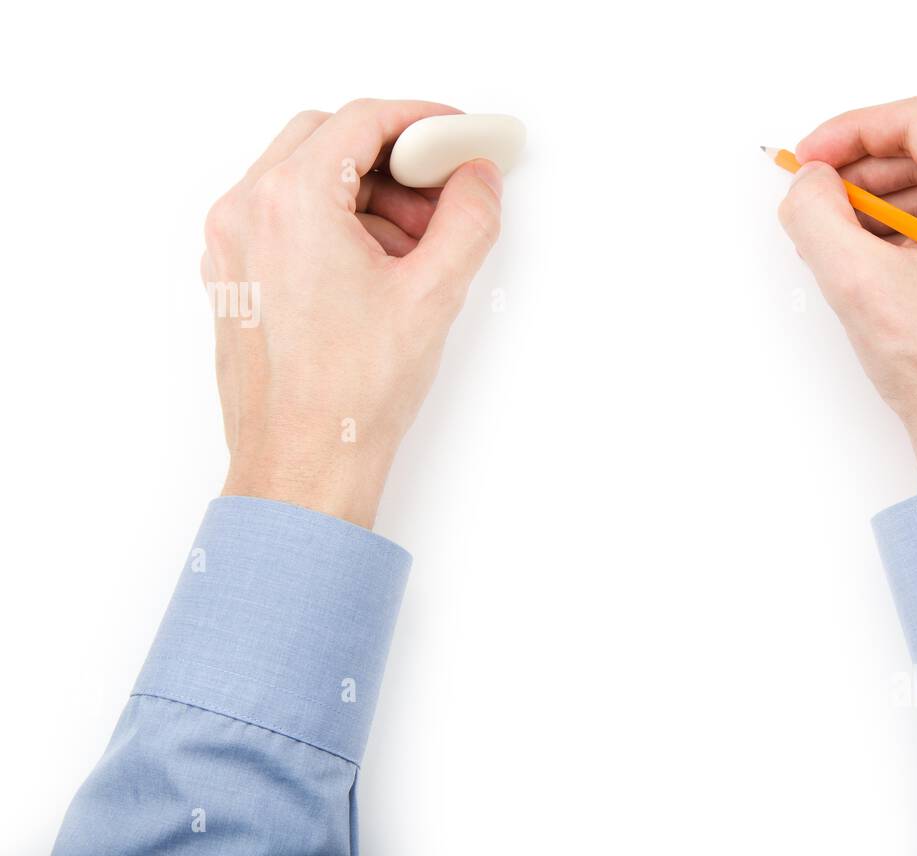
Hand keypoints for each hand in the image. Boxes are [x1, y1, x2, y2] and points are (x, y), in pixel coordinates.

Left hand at [201, 99, 503, 526]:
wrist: (302, 465)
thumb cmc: (350, 396)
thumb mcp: (434, 295)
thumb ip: (468, 219)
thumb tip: (477, 179)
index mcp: (291, 202)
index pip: (361, 121)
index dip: (420, 121)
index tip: (455, 135)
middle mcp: (247, 212)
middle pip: (325, 139)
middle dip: (391, 159)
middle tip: (441, 193)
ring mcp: (231, 245)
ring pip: (303, 178)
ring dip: (364, 195)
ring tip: (413, 250)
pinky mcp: (234, 277)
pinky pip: (283, 218)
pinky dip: (332, 224)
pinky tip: (375, 273)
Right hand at [778, 97, 916, 487]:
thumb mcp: (859, 283)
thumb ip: (816, 214)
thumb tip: (808, 181)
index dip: (849, 134)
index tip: (807, 160)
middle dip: (864, 177)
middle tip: (816, 204)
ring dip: (885, 207)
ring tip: (842, 242)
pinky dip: (915, 233)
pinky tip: (878, 262)